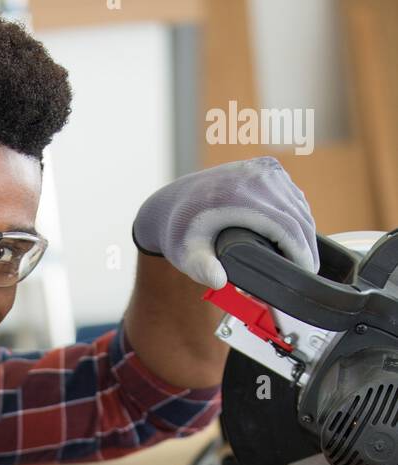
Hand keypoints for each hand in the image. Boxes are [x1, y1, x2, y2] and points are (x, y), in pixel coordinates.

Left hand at [131, 156, 318, 289]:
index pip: (286, 225)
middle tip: (308, 274)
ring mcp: (264, 169)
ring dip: (305, 232)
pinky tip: (295, 237)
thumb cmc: (180, 231)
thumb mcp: (186, 254)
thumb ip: (201, 268)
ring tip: (302, 260)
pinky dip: (298, 216)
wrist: (172, 203)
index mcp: (240, 194)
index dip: (301, 252)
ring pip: (299, 205)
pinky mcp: (268, 168)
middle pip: (298, 215)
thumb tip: (218, 281)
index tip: (307, 274)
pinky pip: (293, 195)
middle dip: (307, 246)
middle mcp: (256, 176)